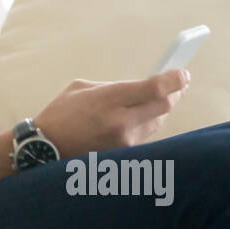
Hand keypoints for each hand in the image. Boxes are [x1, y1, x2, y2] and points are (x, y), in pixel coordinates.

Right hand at [27, 70, 189, 158]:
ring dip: (161, 108)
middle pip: (164, 106)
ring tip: (161, 98)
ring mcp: (124, 141)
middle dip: (174, 93)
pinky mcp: (124, 154)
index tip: (183, 74)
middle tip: (178, 84)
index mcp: (109, 100)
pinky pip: (146, 134)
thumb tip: (139, 88)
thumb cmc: (61, 114)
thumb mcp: (82, 88)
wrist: (46, 148)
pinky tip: (142, 115)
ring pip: (158, 121)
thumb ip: (113, 86)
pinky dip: (148, 122)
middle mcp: (121, 122)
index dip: (174, 80)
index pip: (155, 89)